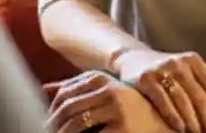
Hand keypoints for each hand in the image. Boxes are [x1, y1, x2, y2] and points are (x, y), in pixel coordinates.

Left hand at [46, 69, 173, 132]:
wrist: (164, 123)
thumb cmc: (129, 108)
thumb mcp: (103, 92)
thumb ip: (75, 87)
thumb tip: (43, 88)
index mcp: (100, 78)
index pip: (65, 93)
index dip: (51, 110)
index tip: (41, 122)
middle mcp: (108, 90)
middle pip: (68, 108)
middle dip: (52, 123)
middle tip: (42, 131)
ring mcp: (118, 109)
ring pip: (77, 123)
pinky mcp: (124, 128)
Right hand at [115, 50, 205, 132]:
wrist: (134, 60)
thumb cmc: (170, 69)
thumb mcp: (190, 67)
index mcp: (193, 60)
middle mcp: (179, 63)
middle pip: (200, 98)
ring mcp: (162, 70)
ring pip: (183, 101)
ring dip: (193, 122)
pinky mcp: (146, 79)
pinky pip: (163, 101)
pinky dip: (173, 117)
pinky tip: (180, 128)